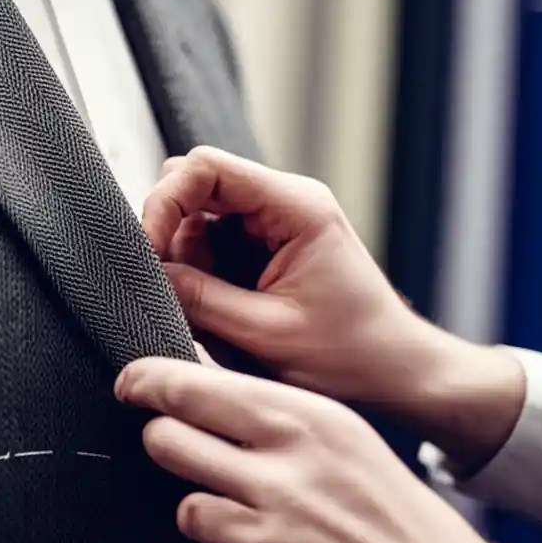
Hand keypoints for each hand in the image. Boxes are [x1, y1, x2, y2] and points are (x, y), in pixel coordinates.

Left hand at [116, 357, 503, 542]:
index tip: (131, 380)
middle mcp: (279, 474)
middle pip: (168, 441)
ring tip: (252, 510)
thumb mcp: (343, 434)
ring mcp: (267, 536)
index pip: (194, 388)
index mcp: (303, 423)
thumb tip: (202, 376)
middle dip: (165, 439)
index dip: (149, 380)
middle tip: (178, 441)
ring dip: (207, 508)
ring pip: (186, 508)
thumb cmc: (394, 507)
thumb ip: (275, 410)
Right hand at [142, 147, 524, 469]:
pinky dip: (201, 279)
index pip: (205, 166)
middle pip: (196, 187)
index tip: (147, 249)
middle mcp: (284, 204)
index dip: (165, 201)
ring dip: (187, 264)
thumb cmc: (351, 356)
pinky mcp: (265, 252)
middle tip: (171, 286)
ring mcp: (273, 226)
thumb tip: (146, 273)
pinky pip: (212, 250)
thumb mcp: (265, 333)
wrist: (395, 376)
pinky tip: (219, 314)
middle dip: (171, 235)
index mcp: (295, 206)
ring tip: (210, 312)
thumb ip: (198, 298)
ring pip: (198, 222)